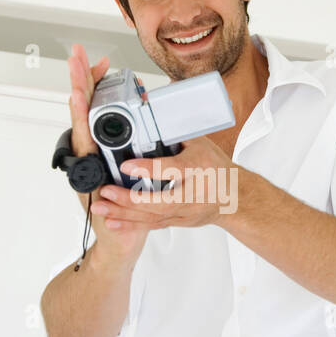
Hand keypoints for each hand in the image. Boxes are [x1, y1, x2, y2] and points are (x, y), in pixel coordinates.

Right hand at [67, 43, 148, 260]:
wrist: (120, 243)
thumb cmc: (129, 209)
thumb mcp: (136, 176)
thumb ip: (140, 152)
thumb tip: (151, 127)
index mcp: (102, 150)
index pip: (97, 107)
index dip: (94, 83)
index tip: (95, 60)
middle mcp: (90, 155)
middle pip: (83, 109)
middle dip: (79, 79)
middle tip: (75, 55)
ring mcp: (86, 166)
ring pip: (80, 125)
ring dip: (77, 100)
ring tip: (75, 76)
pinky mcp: (87, 177)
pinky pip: (84, 150)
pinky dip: (81, 127)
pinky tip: (80, 110)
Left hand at [92, 135, 239, 231]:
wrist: (235, 198)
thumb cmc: (217, 168)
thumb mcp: (201, 144)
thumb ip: (175, 132)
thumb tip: (150, 111)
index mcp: (197, 168)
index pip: (172, 169)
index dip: (148, 169)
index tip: (127, 165)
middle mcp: (191, 194)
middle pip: (156, 201)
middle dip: (127, 199)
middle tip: (105, 192)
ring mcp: (185, 212)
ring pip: (150, 216)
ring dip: (122, 214)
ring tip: (100, 208)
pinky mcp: (178, 221)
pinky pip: (152, 225)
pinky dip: (131, 224)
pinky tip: (112, 222)